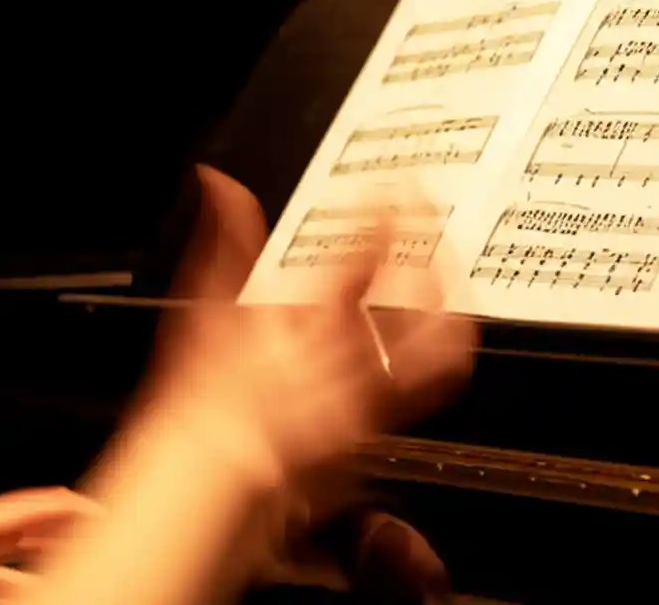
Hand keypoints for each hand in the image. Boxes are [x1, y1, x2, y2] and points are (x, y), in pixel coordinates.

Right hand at [148, 165, 475, 477]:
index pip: (365, 255)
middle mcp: (350, 358)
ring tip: (451, 282)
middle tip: (434, 227)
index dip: (389, 214)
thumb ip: (226, 240)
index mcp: (309, 321)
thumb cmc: (205, 393)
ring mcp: (370, 397)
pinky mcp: (378, 427)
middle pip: (419, 301)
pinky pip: (425, 389)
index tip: (396, 190)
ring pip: (440, 352)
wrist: (213, 472)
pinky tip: (433, 337)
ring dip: (453, 311)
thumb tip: (222, 185)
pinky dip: (438, 357)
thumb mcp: (205, 307)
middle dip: (435, 255)